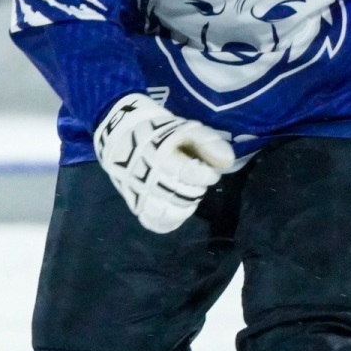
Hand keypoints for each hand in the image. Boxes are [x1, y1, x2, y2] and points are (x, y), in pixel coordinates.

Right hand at [93, 92, 235, 234]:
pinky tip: (175, 211)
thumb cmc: (160, 133)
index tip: (208, 171)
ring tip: (187, 193)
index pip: (189, 174)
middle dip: (196, 189)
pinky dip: (168, 221)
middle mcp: (147, 176)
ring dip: (185, 205)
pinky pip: (153, 221)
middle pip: (182, 194)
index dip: (205, 175)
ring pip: (169, 211)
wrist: (124, 137)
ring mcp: (139, 192)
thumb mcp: (186, 129)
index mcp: (160, 155)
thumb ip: (208, 143)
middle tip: (195, 180)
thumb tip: (227, 161)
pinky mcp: (134, 202)